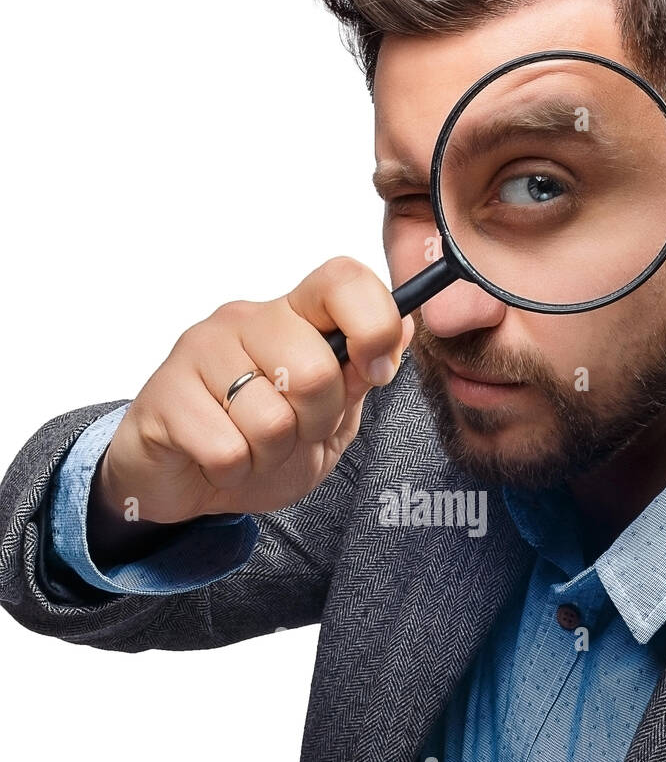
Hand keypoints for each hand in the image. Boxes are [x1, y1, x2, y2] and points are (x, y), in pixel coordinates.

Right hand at [95, 258, 412, 527]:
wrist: (184, 481)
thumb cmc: (255, 443)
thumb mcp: (327, 420)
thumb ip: (359, 378)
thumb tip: (405, 325)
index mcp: (292, 317)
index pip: (342, 280)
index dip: (373, 325)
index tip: (376, 372)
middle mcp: (245, 320)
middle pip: (315, 370)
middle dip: (315, 422)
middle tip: (290, 432)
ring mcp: (199, 351)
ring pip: (270, 419)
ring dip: (270, 454)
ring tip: (250, 447)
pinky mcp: (164, 394)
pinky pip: (227, 449)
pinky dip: (233, 471)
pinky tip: (218, 459)